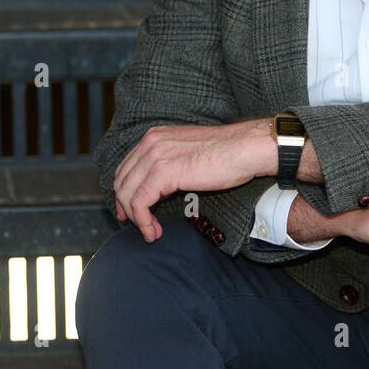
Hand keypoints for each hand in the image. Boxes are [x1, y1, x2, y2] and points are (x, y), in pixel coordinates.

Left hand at [113, 119, 271, 241]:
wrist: (246, 148)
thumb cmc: (228, 153)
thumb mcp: (189, 152)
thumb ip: (171, 162)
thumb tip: (161, 184)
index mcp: (156, 136)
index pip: (127, 166)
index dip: (124, 191)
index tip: (129, 210)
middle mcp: (151, 142)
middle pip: (122, 180)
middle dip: (124, 206)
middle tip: (136, 225)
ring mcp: (155, 156)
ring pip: (127, 194)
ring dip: (136, 219)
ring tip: (151, 232)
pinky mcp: (163, 173)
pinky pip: (140, 203)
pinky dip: (143, 222)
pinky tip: (154, 232)